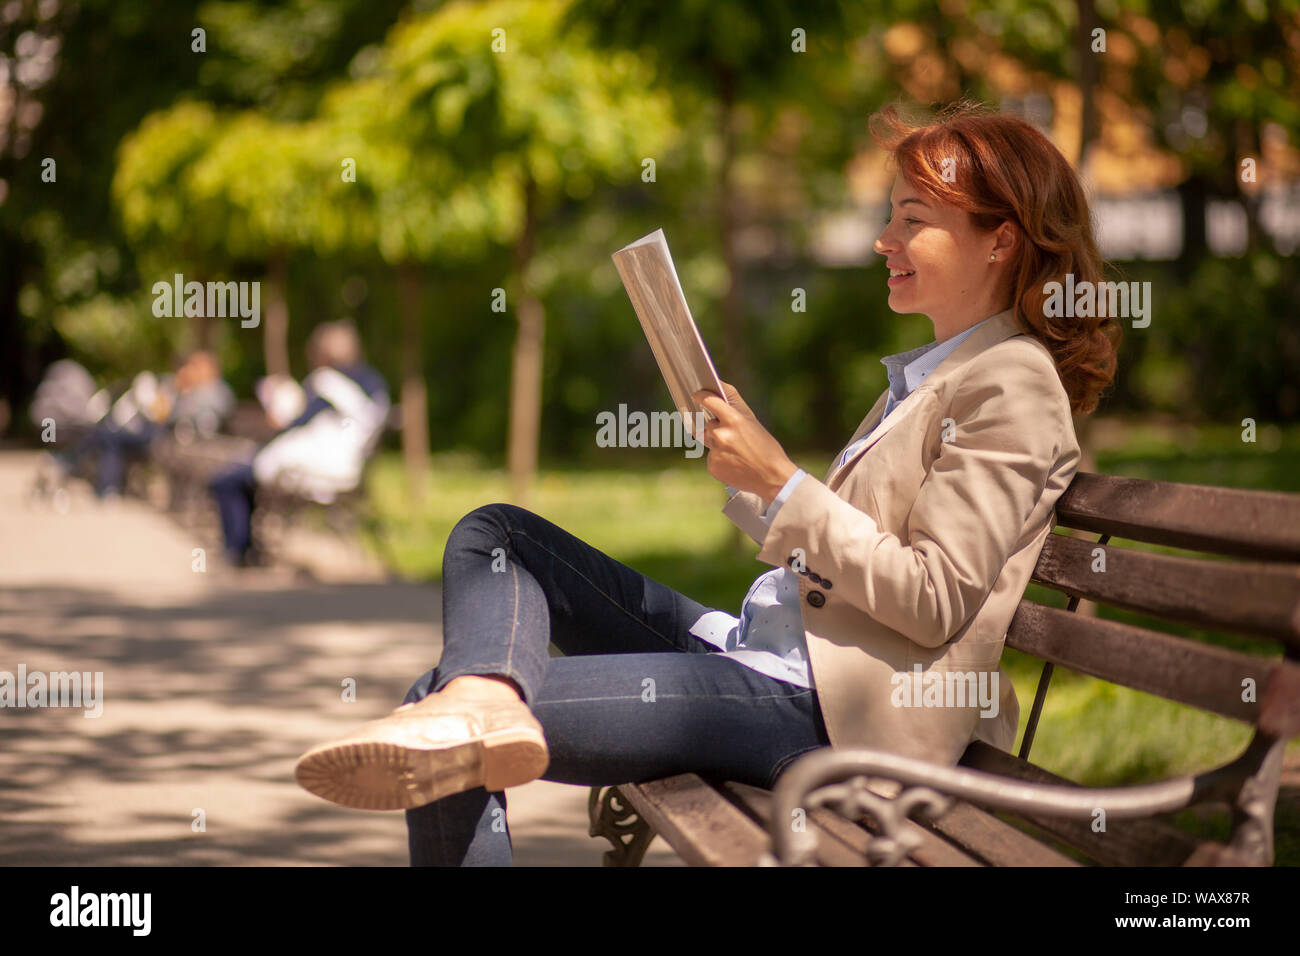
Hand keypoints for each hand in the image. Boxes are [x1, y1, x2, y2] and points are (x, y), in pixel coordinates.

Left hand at [692, 381, 797, 505]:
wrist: (772, 477)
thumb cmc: (765, 447)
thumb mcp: (752, 421)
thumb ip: (733, 403)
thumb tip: (718, 385)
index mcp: (733, 420)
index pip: (709, 401)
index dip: (700, 396)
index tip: (696, 395)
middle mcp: (721, 434)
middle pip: (707, 425)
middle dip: (715, 428)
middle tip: (732, 436)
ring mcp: (715, 452)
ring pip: (709, 442)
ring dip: (718, 444)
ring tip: (737, 452)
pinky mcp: (713, 466)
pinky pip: (711, 458)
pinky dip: (720, 459)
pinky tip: (734, 463)